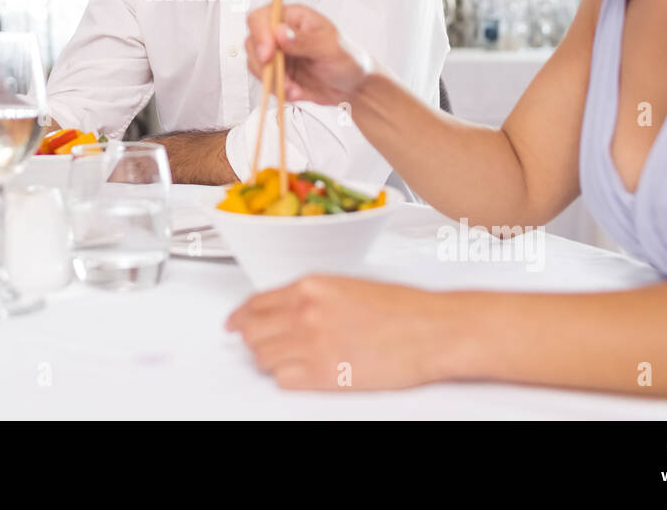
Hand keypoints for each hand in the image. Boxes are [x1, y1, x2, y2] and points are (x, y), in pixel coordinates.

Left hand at [225, 275, 456, 390]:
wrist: (433, 331)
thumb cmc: (403, 309)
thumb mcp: (348, 287)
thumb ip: (312, 296)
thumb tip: (286, 309)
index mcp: (311, 285)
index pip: (256, 302)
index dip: (240, 316)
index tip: (233, 324)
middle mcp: (305, 312)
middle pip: (253, 331)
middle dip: (253, 339)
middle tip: (260, 345)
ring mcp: (312, 344)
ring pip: (263, 357)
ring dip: (270, 360)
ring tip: (288, 360)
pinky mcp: (324, 375)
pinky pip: (283, 380)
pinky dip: (286, 379)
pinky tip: (302, 374)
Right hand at [245, 4, 368, 105]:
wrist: (353, 86)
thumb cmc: (348, 58)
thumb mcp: (330, 47)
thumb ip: (304, 40)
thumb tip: (280, 33)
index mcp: (293, 17)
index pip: (261, 17)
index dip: (260, 34)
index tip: (268, 54)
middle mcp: (280, 33)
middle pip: (252, 42)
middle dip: (264, 64)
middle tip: (282, 78)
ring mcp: (277, 54)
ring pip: (255, 64)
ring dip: (272, 80)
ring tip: (295, 89)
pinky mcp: (277, 73)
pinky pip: (265, 82)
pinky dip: (278, 90)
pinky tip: (296, 92)